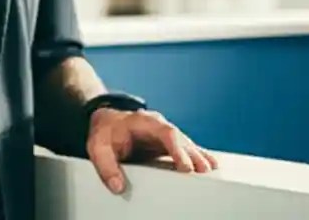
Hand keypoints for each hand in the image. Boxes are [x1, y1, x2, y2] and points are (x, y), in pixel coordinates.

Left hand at [86, 108, 217, 193]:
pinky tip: (209, 163)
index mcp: (145, 122)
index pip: (166, 133)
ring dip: (198, 155)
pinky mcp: (167, 144)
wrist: (107, 122)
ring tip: (211, 169)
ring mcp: (165, 134)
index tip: (185, 166)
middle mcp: (159, 126)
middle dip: (193, 154)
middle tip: (203, 170)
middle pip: (181, 138)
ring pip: (186, 143)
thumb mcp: (97, 147)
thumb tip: (117, 186)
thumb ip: (106, 167)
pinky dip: (197, 155)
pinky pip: (185, 148)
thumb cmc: (105, 133)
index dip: (178, 149)